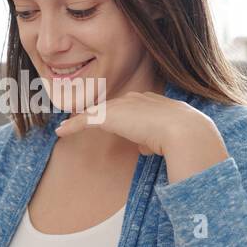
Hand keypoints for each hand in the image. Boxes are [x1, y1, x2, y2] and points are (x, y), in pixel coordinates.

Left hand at [56, 91, 228, 182]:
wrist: (184, 132)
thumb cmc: (186, 138)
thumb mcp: (170, 139)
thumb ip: (156, 141)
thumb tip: (146, 147)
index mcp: (155, 102)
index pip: (134, 107)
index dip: (124, 115)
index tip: (117, 122)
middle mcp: (137, 99)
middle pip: (113, 106)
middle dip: (101, 113)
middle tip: (85, 119)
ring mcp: (123, 106)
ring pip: (97, 112)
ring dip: (82, 119)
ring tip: (68, 126)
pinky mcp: (110, 115)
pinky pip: (86, 120)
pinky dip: (72, 125)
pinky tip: (61, 131)